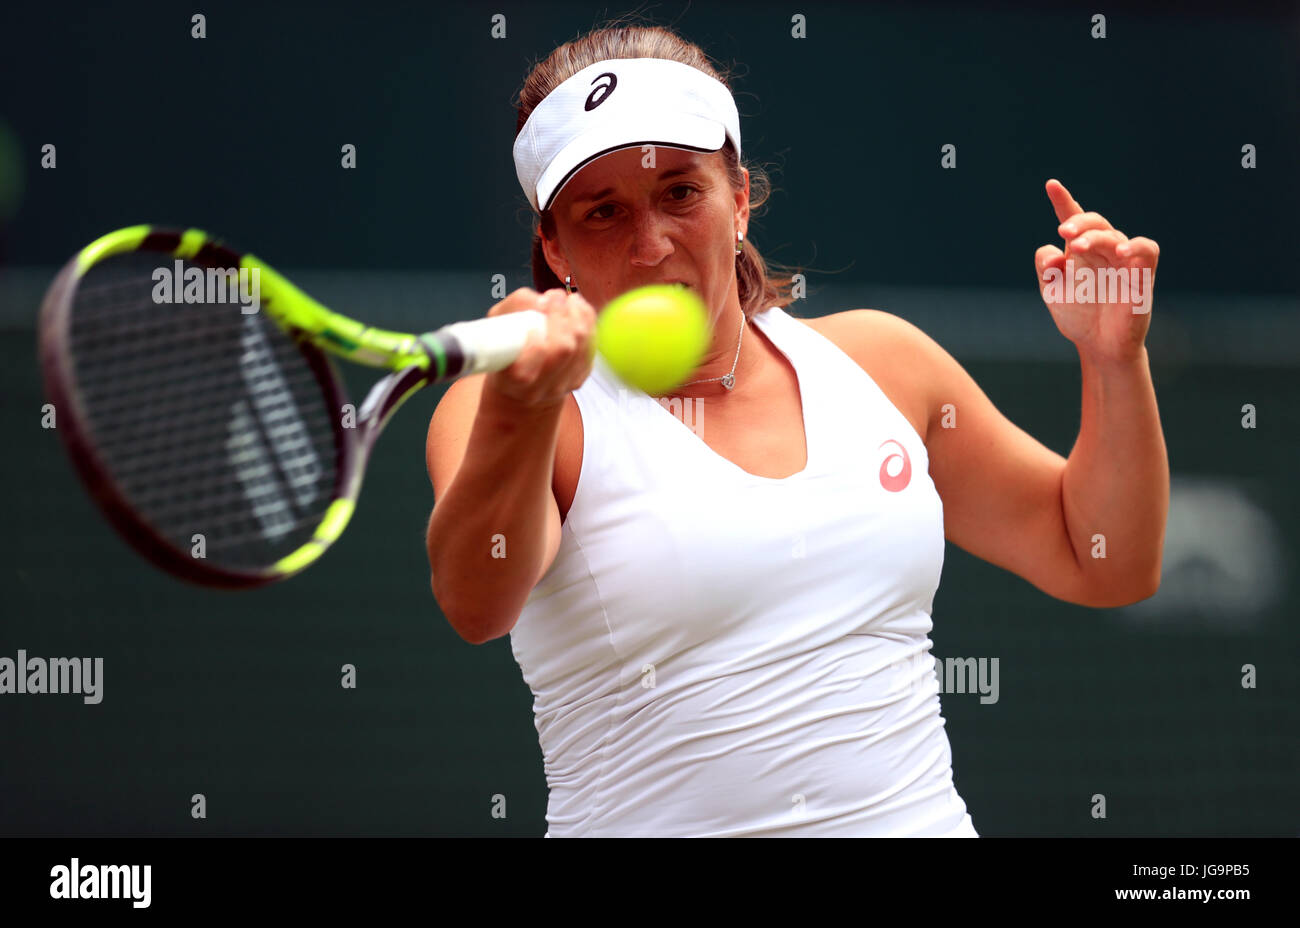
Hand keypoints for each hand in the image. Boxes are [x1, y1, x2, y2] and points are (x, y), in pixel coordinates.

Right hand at [482, 288, 596, 410]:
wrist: (518, 382)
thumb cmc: (505, 347)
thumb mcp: (497, 324)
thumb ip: (514, 308)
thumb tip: (543, 301)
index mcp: (511, 380)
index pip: (528, 365)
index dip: (536, 339)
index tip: (535, 315)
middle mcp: (537, 389)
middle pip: (562, 350)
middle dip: (562, 316)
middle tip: (556, 296)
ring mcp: (560, 387)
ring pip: (581, 348)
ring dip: (579, 316)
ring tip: (570, 300)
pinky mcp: (578, 379)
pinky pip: (591, 349)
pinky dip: (589, 325)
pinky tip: (580, 310)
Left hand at [1034, 179, 1159, 364]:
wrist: (1099, 345)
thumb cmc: (1079, 316)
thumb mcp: (1052, 291)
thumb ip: (1046, 267)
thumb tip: (1053, 250)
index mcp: (1081, 250)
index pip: (1074, 219)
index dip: (1063, 201)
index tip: (1051, 185)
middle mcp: (1104, 250)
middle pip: (1095, 223)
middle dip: (1078, 222)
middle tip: (1063, 231)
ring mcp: (1124, 260)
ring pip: (1115, 235)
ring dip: (1096, 236)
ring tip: (1077, 246)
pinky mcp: (1142, 273)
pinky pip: (1146, 250)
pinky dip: (1134, 246)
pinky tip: (1118, 251)